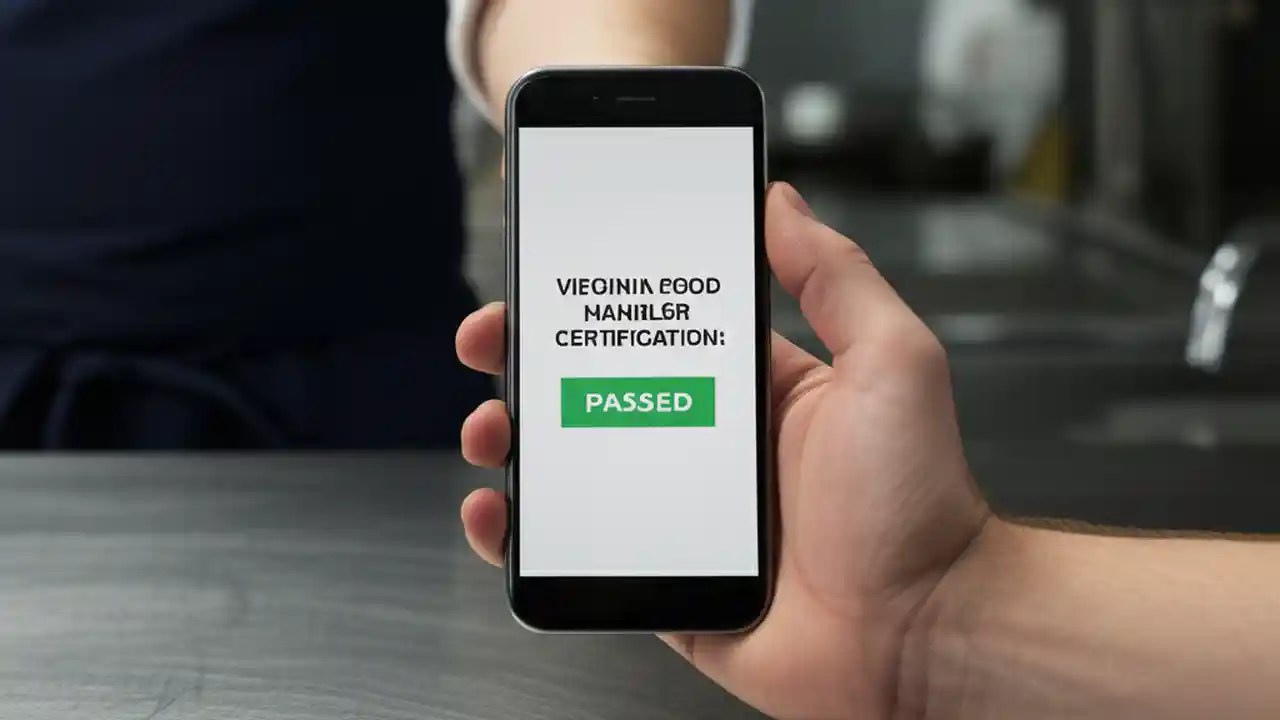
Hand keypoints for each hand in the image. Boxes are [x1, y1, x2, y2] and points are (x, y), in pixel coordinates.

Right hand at [454, 183, 989, 718]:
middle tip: (492, 340)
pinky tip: (498, 513)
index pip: (653, 327)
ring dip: (514, 441)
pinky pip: (575, 555)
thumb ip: (835, 277)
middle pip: (593, 391)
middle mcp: (708, 445)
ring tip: (493, 428)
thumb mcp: (889, 361)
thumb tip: (779, 200)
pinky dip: (522, 537)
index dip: (593, 299)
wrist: (927, 632)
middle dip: (530, 361)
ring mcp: (678, 515)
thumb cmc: (919, 502)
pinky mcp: (663, 580)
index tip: (546, 269)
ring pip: (570, 469)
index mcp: (751, 389)